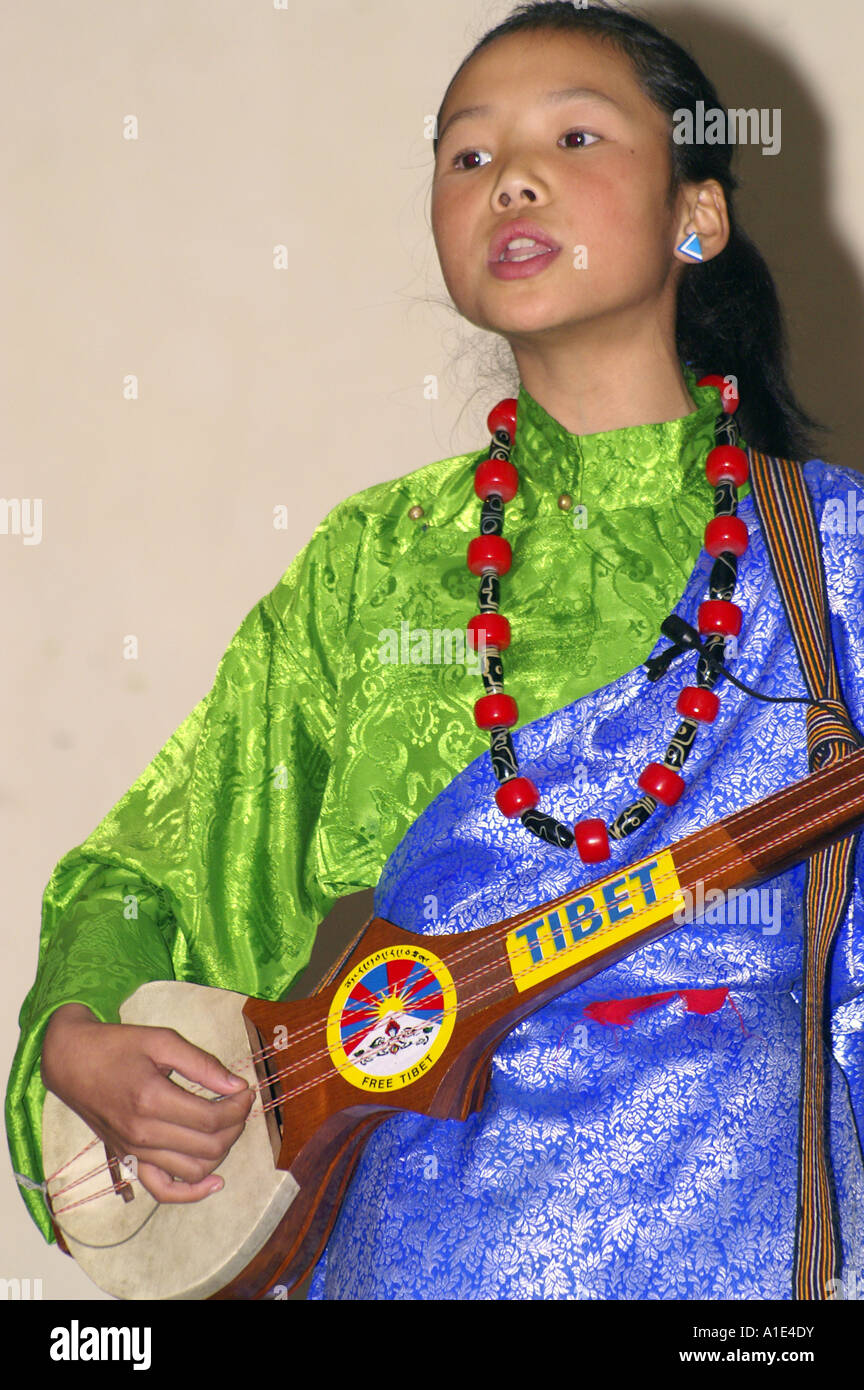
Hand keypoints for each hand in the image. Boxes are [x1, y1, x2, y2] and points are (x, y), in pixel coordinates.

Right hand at [41, 1002, 254, 1203]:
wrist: (72, 1062)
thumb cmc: (117, 1046)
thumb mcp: (161, 1040)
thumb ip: (202, 1063)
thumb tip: (237, 1085)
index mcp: (152, 1099)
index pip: (211, 1119)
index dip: (238, 1107)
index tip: (246, 1091)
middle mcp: (143, 1133)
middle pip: (208, 1147)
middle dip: (235, 1126)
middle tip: (239, 1103)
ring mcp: (135, 1152)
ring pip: (194, 1171)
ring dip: (221, 1151)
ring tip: (225, 1125)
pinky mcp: (129, 1161)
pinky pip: (163, 1191)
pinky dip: (192, 1193)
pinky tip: (215, 1181)